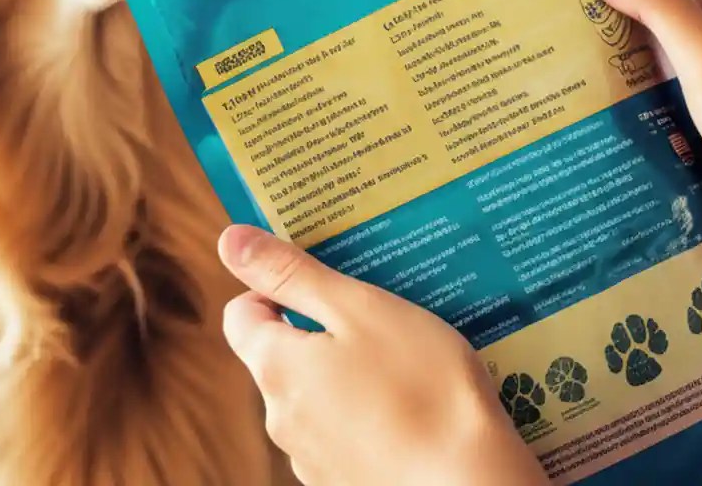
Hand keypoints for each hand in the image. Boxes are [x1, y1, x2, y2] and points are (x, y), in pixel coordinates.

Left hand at [218, 225, 548, 485]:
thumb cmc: (422, 387)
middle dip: (320, 332)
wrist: (471, 480)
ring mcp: (310, 457)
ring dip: (345, 375)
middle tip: (377, 316)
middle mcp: (280, 417)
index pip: (241, 314)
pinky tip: (412, 406)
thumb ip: (291, 274)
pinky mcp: (344, 481)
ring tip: (403, 362)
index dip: (273, 289)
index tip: (322, 283)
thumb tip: (231, 240)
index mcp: (275, 366)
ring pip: (314, 397)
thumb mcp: (358, 308)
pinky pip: (343, 433)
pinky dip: (366, 414)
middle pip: (280, 356)